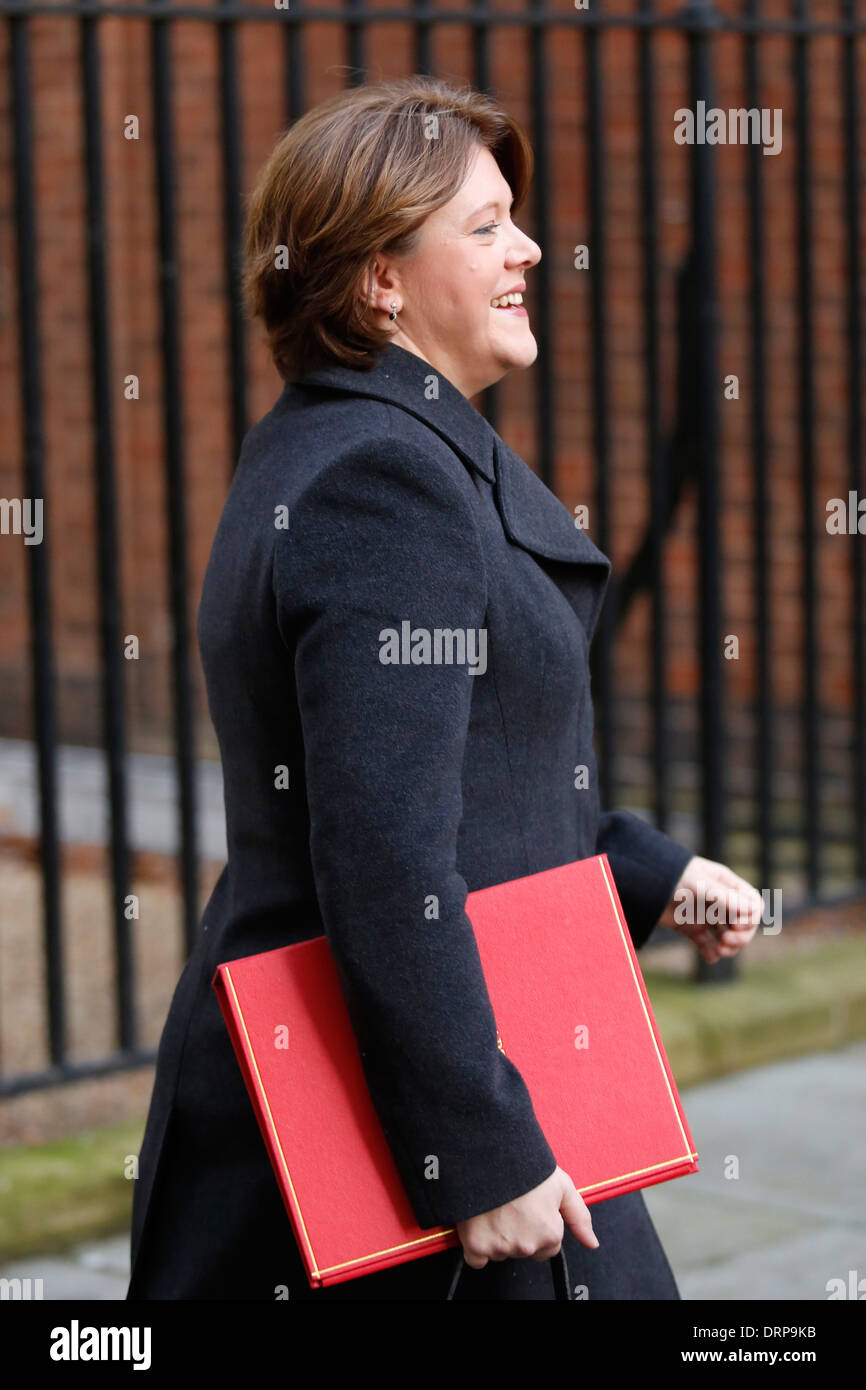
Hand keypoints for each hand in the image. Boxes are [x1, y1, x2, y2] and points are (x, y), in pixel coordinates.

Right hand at [456, 1165, 597, 1269]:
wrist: (490, 1154)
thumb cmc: (526, 1165)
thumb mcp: (561, 1185)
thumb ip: (579, 1217)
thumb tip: (592, 1243)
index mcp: (550, 1233)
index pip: (548, 1247)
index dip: (540, 1228)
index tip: (530, 1210)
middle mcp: (527, 1245)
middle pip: (524, 1251)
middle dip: (520, 1234)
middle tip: (512, 1206)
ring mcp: (501, 1247)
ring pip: (501, 1253)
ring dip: (498, 1238)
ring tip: (496, 1208)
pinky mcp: (476, 1245)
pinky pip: (477, 1259)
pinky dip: (477, 1245)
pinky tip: (480, 1223)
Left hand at [658, 854, 763, 962]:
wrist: (642, 885)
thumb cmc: (672, 876)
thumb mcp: (700, 885)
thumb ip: (726, 898)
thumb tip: (753, 910)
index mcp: (725, 885)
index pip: (753, 904)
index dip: (750, 919)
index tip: (735, 924)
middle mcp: (718, 900)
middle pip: (744, 924)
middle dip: (741, 937)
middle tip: (727, 941)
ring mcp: (705, 915)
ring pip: (728, 937)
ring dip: (729, 947)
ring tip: (720, 951)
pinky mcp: (691, 928)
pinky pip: (708, 944)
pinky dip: (711, 952)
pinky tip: (709, 957)